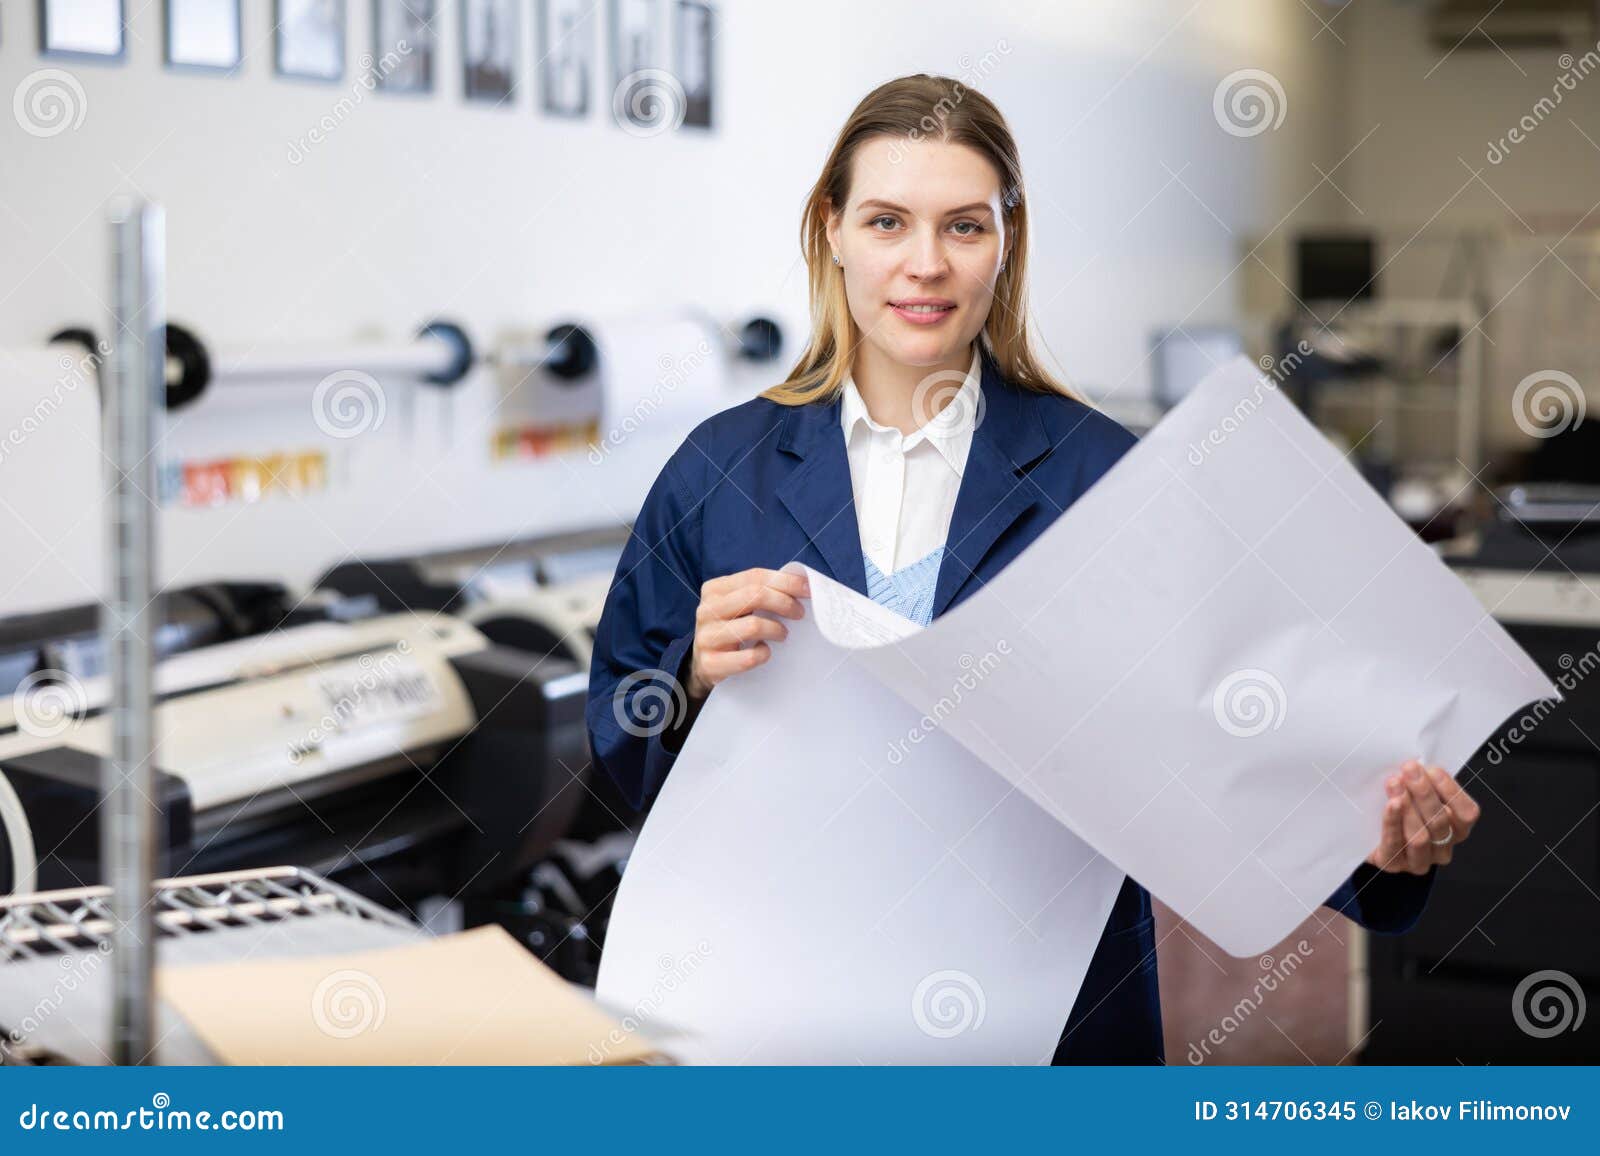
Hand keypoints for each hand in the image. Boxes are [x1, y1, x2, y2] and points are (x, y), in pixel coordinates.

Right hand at [685, 568, 808, 698]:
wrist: (704, 665)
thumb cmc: (731, 629)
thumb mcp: (739, 606)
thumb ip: (761, 592)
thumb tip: (801, 584)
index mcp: (714, 589)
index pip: (755, 577)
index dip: (786, 581)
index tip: (808, 590)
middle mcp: (706, 610)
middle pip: (755, 595)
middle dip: (785, 602)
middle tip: (799, 613)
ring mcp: (706, 637)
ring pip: (753, 626)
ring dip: (776, 630)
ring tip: (782, 634)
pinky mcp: (710, 664)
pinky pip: (747, 658)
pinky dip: (763, 654)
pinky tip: (765, 652)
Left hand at [1366, 758, 1481, 874]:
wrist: (1367, 835)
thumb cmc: (1398, 808)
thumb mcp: (1417, 793)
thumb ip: (1426, 782)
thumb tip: (1420, 765)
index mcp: (1457, 830)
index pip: (1467, 813)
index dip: (1451, 790)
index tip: (1432, 769)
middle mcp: (1442, 848)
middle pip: (1441, 822)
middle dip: (1425, 793)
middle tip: (1410, 770)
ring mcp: (1420, 861)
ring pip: (1421, 837)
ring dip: (1408, 807)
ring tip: (1395, 783)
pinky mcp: (1394, 864)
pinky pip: (1394, 844)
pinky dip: (1392, 822)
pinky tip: (1390, 804)